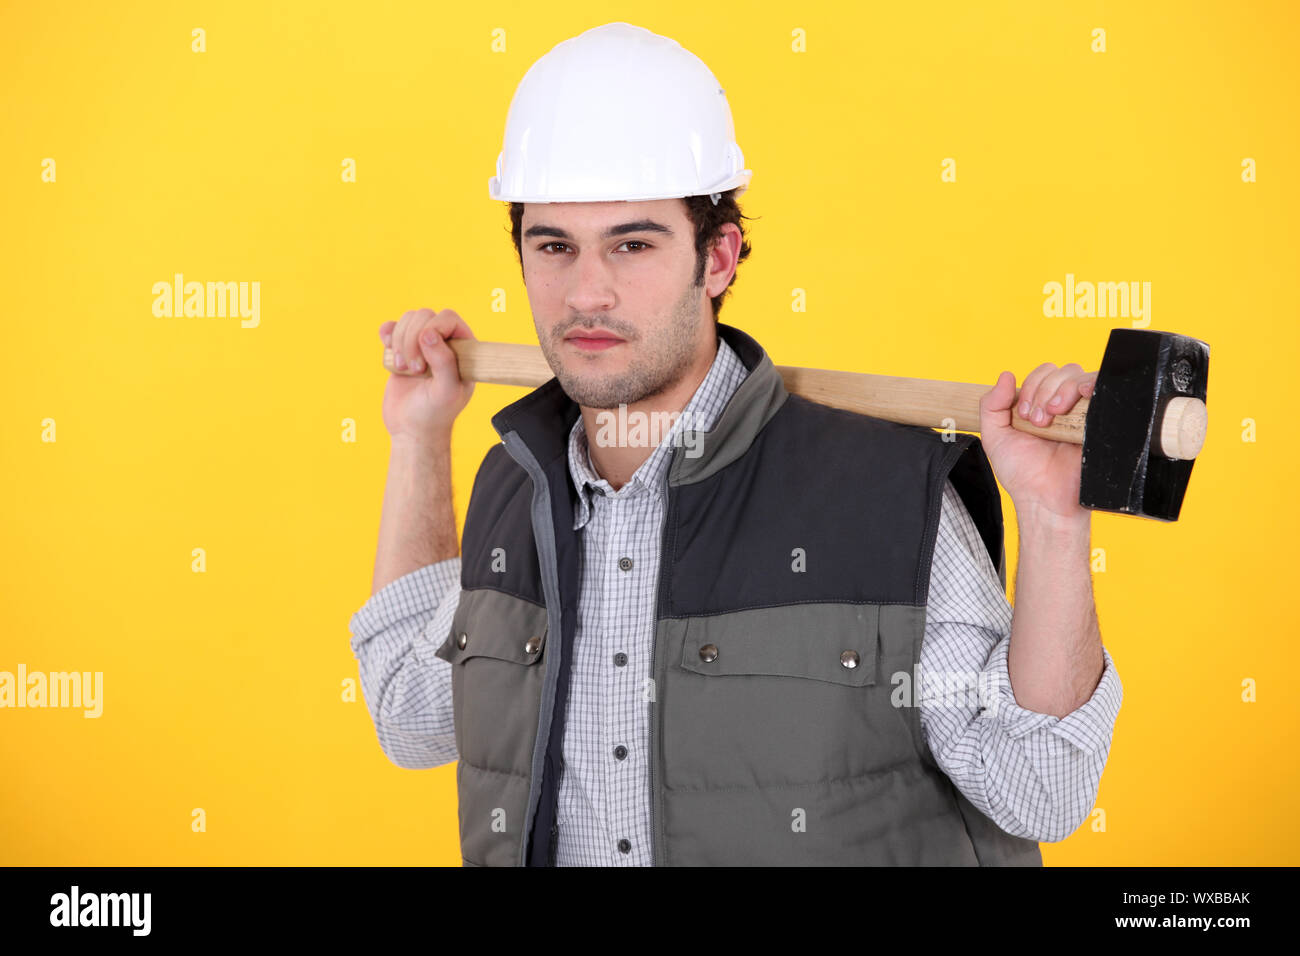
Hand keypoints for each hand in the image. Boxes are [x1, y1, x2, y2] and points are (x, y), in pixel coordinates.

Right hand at [380, 308, 475, 441]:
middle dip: (413, 340)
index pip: (449, 318)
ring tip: (404, 369)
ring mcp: (422, 343)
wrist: (412, 429)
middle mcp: (445, 342)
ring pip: (408, 319)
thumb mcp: (446, 392)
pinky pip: (392, 327)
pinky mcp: (402, 348)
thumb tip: (429, 333)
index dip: (434, 329)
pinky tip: (390, 353)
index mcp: (464, 348)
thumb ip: (444, 362)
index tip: (425, 359)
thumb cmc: (436, 414)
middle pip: (425, 316)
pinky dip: (387, 334)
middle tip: (416, 371)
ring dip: (400, 342)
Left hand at [978, 362, 1097, 523]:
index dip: (1031, 386)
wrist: (1044, 498)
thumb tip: (1006, 375)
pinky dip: (1090, 385)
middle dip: (1044, 390)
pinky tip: (1079, 400)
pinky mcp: (1101, 421)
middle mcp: (1065, 405)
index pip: (1043, 373)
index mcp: (1042, 404)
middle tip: (1038, 421)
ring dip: (1061, 391)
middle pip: (1062, 371)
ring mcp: (1084, 412)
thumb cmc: (1022, 472)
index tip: (1024, 415)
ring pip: (1080, 376)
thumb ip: (992, 405)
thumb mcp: (996, 436)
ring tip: (1053, 419)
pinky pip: (1104, 389)